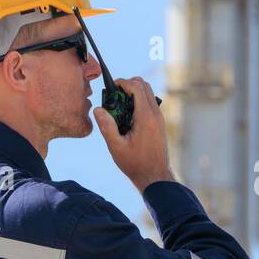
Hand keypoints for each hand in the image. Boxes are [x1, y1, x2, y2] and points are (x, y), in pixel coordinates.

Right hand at [93, 77, 174, 192]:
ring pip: (148, 93)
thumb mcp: (116, 146)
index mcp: (146, 117)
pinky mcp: (159, 123)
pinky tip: (126, 115)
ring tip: (118, 106)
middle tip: (114, 95)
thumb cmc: (135, 163)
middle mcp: (156, 114)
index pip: (137, 87)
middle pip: (144, 85)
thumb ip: (107, 126)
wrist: (154, 176)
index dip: (123, 82)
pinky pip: (149, 103)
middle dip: (128, 85)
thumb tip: (98, 109)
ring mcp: (159, 118)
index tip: (111, 86)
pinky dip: (138, 101)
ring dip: (133, 92)